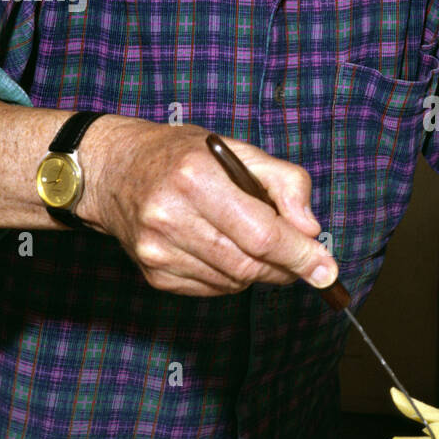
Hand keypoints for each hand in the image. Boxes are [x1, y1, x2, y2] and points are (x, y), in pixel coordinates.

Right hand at [77, 117, 338, 296]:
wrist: (111, 171)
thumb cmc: (181, 156)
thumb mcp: (237, 149)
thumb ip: (284, 182)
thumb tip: (310, 228)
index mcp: (195, 178)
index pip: (261, 233)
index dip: (299, 255)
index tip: (327, 270)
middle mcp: (170, 216)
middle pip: (249, 264)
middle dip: (285, 267)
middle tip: (303, 261)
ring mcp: (157, 250)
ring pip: (233, 281)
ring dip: (259, 271)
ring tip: (254, 242)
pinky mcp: (153, 274)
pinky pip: (213, 289)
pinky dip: (232, 277)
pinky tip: (224, 250)